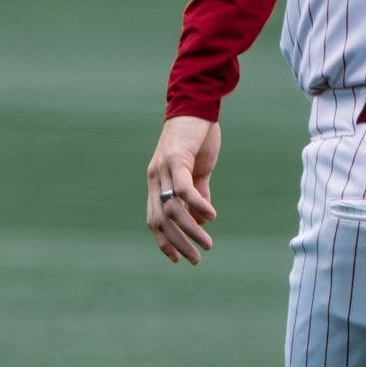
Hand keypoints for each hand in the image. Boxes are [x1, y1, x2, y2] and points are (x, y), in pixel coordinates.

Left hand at [145, 115, 220, 261]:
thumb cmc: (197, 137)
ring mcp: (163, 169)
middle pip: (161, 220)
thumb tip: (203, 218)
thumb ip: (199, 192)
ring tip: (208, 243)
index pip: (154, 219)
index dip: (163, 241)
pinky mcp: (176, 159)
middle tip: (196, 260)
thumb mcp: (199, 170)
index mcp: (157, 182)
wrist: (197, 106)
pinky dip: (198, 205)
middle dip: (178, 244)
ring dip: (191, 230)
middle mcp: (155, 178)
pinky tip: (211, 215)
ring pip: (172, 209)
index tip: (176, 259)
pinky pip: (184, 189)